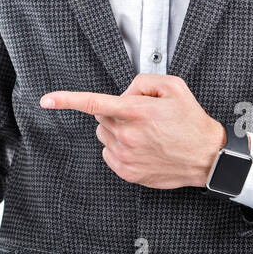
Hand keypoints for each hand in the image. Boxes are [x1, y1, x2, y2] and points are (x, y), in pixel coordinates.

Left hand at [40, 73, 225, 188]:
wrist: (206, 157)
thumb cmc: (191, 121)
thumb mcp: (173, 87)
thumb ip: (143, 81)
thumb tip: (124, 92)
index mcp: (136, 112)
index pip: (94, 103)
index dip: (66, 100)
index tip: (46, 100)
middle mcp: (127, 134)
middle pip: (101, 116)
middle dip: (115, 111)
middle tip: (141, 115)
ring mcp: (126, 156)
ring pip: (104, 134)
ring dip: (117, 129)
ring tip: (144, 133)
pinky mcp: (127, 172)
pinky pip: (109, 153)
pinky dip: (119, 147)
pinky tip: (141, 147)